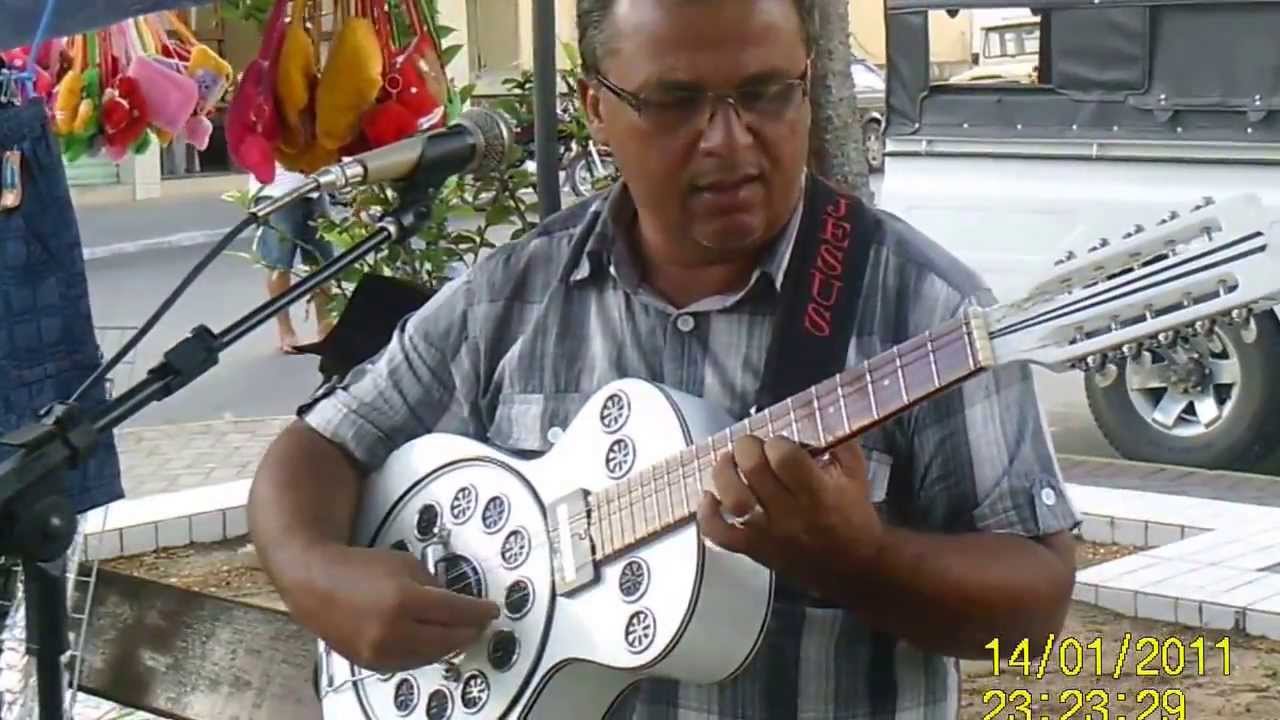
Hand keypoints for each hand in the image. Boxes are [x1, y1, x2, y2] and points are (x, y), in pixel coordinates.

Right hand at [283, 543, 500, 672]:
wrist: (316, 584)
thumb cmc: (358, 568)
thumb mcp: (405, 563)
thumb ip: (433, 583)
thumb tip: (454, 601)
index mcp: (404, 600)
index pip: (456, 611)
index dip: (479, 612)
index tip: (491, 611)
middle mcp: (392, 631)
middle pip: (449, 639)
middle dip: (469, 631)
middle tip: (479, 623)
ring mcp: (380, 651)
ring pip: (431, 655)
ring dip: (449, 643)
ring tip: (459, 631)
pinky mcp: (372, 663)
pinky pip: (410, 661)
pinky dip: (426, 651)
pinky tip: (432, 640)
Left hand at [696, 434, 883, 594]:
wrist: (854, 567)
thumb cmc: (853, 515)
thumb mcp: (856, 473)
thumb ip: (837, 442)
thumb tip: (811, 417)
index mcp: (818, 493)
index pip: (784, 456)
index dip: (776, 442)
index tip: (779, 444)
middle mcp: (790, 514)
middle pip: (753, 470)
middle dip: (747, 448)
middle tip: (752, 448)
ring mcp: (768, 533)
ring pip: (732, 498)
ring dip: (723, 473)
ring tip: (728, 462)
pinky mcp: (753, 549)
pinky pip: (719, 534)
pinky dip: (707, 514)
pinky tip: (710, 497)